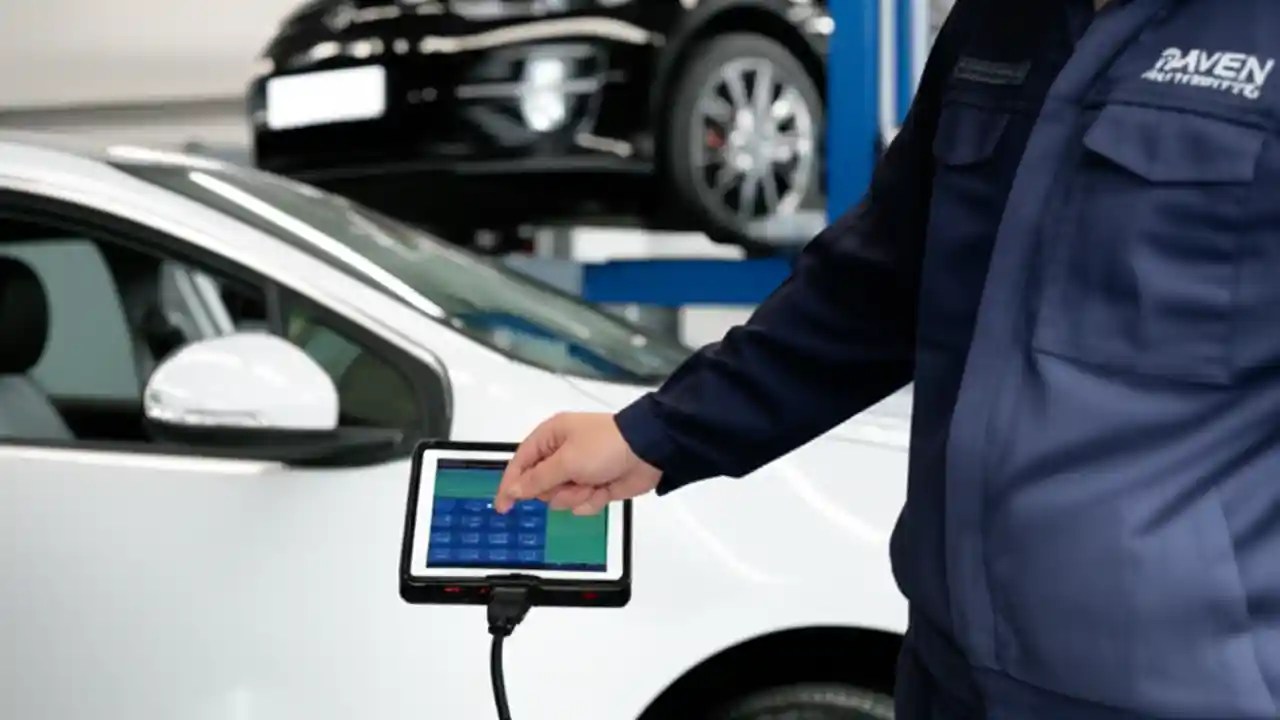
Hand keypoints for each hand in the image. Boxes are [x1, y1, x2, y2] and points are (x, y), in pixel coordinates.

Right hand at [494, 412, 661, 515]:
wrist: (649, 452)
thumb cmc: (605, 446)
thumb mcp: (566, 461)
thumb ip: (537, 479)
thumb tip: (512, 490)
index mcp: (551, 437)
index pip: (521, 463)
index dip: (511, 485)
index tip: (503, 507)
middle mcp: (562, 453)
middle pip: (540, 485)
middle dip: (555, 490)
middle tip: (570, 481)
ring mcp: (580, 471)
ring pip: (561, 498)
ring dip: (576, 495)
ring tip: (592, 483)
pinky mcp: (596, 485)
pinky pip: (581, 503)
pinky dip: (591, 500)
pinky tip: (603, 489)